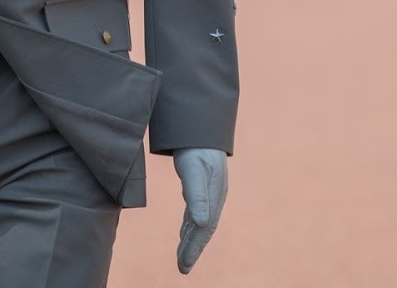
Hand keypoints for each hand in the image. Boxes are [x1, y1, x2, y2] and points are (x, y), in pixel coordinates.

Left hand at [173, 148, 227, 273]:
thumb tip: (201, 223)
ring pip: (199, 222)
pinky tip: (184, 233)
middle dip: (193, 249)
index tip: (184, 264)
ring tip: (182, 258)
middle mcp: (214, 197)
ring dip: (190, 240)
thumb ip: (197, 196)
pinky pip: (196, 212)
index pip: (204, 228)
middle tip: (182, 268)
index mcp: (214, 196)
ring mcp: (209, 192)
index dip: (195, 247)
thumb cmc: (196, 148)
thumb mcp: (193, 170)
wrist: (201, 127)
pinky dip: (189, 225)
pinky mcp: (201, 187)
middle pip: (203, 229)